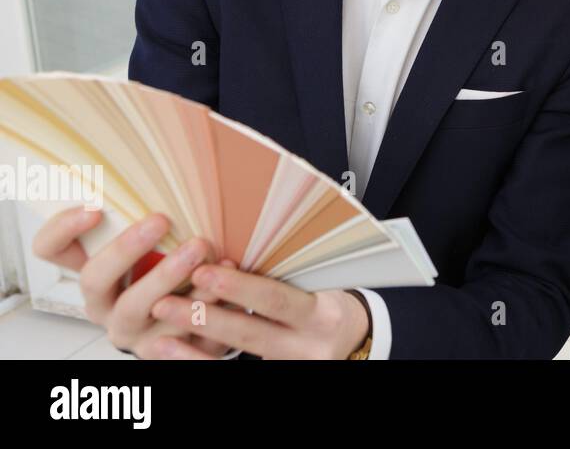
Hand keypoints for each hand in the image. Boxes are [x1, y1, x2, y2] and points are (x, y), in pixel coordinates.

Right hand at [31, 207, 235, 357]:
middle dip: (126, 248)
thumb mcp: (155, 246)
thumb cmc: (174, 271)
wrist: (197, 325)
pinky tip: (227, 281)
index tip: (93, 208)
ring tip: (204, 249)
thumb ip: (147, 219)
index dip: (62, 229)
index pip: (52, 251)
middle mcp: (106, 307)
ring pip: (143, 309)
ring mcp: (136, 333)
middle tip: (160, 220)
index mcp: (94, 277)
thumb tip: (155, 164)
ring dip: (172, 277)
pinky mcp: (170, 351)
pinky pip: (187, 336)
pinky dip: (210, 307)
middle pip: (95, 280)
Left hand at [149, 266, 369, 359]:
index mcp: (322, 315)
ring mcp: (292, 366)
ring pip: (236, 361)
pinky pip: (231, 375)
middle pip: (252, 334)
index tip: (203, 271)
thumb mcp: (319, 284)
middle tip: (166, 302)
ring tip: (160, 331)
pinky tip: (172, 353)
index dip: (239, 288)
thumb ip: (285, 275)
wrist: (349, 339)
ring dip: (192, 347)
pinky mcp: (275, 376)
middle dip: (206, 317)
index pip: (277, 300)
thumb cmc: (326, 302)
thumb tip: (231, 252)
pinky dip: (199, 362)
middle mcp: (309, 348)